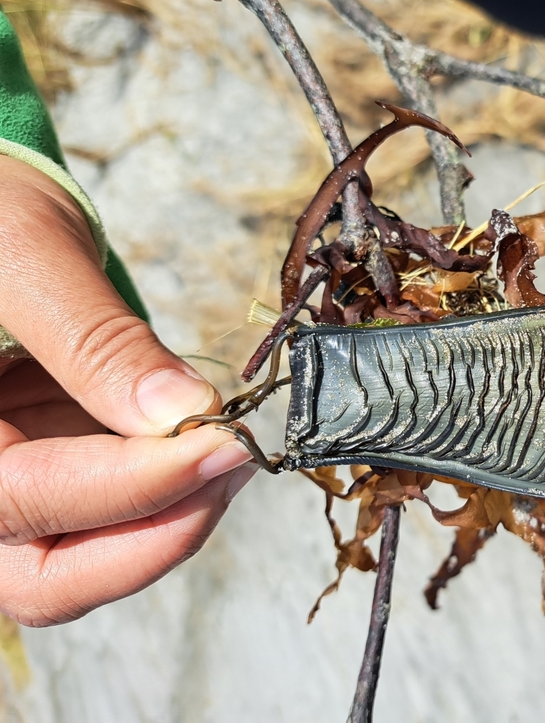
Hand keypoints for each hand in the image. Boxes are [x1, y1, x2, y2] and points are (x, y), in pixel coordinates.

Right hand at [0, 155, 255, 626]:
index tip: (222, 442)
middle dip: (157, 534)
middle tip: (234, 462)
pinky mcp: (45, 473)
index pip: (23, 501)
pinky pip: (108, 519)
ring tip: (229, 448)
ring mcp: (4, 487)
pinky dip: (167, 494)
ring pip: (85, 562)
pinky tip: (204, 442)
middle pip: (48, 579)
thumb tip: (181, 414)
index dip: (132, 486)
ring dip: (172, 521)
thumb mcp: (23, 254)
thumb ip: (94, 340)